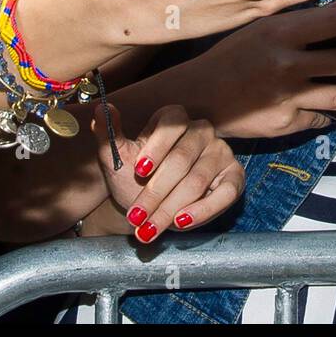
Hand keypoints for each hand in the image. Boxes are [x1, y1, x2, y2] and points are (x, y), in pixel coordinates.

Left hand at [94, 103, 244, 243]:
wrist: (149, 205)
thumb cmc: (134, 177)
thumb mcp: (117, 158)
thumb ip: (108, 134)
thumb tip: (101, 109)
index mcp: (175, 119)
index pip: (171, 124)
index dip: (156, 147)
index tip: (139, 170)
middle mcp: (202, 131)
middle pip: (181, 159)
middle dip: (156, 192)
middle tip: (136, 216)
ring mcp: (220, 153)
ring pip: (197, 180)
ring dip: (171, 208)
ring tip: (149, 228)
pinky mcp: (234, 177)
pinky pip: (225, 194)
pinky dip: (203, 211)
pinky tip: (181, 222)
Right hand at [188, 2, 335, 137]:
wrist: (198, 98)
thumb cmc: (229, 57)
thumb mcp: (258, 29)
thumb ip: (295, 25)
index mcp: (280, 33)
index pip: (332, 22)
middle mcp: (288, 64)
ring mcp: (289, 96)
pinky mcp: (286, 122)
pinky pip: (318, 117)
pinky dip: (330, 113)